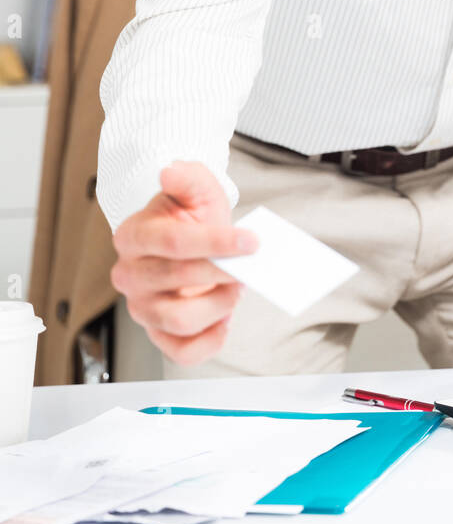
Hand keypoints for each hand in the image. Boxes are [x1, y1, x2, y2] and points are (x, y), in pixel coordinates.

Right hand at [110, 160, 257, 365]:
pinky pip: (181, 352)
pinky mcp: (157, 334)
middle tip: (249, 266)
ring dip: (217, 305)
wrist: (194, 241)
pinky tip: (226, 320)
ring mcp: (141, 308)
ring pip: (177, 320)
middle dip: (220, 272)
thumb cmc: (192, 217)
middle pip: (175, 278)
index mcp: (132, 236)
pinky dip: (209, 342)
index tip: (252, 241)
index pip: (172, 241)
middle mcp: (129, 275)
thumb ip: (187, 177)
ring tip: (237, 289)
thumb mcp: (196, 189)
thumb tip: (170, 172)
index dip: (215, 242)